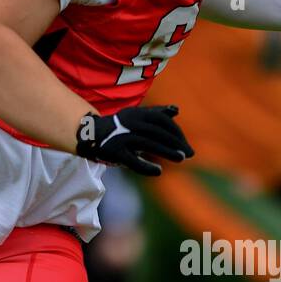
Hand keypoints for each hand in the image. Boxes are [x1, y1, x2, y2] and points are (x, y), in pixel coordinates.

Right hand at [75, 105, 193, 175]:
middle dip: (175, 142)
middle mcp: (128, 124)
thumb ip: (155, 114)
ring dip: (166, 151)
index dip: (176, 132)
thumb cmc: (119, 126)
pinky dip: (146, 167)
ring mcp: (120, 138)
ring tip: (180, 158)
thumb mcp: (136, 117)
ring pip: (147, 144)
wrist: (90, 135)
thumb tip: (176, 110)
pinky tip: (158, 171)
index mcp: (136, 114)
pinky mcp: (113, 152)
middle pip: (156, 131)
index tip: (185, 144)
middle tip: (190, 154)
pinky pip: (132, 161)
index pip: (161, 120)